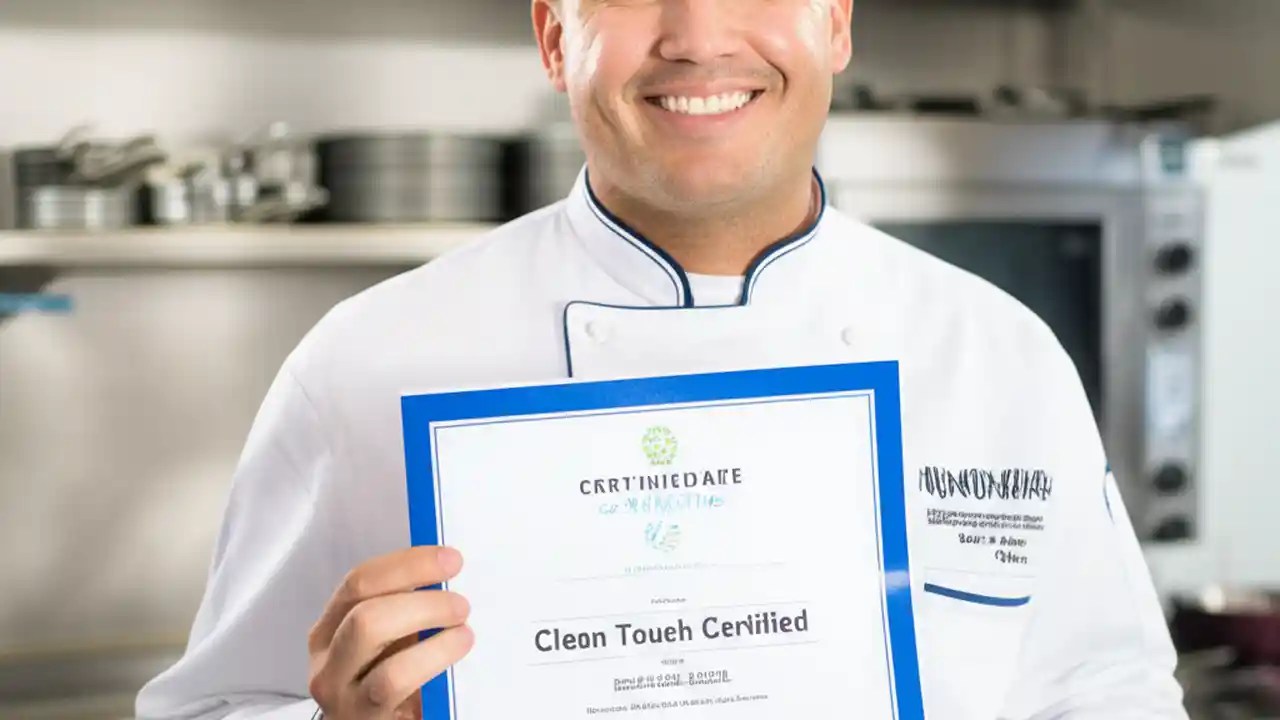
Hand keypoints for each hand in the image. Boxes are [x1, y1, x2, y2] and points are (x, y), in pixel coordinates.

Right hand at [308, 546, 473, 719]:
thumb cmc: (396, 690)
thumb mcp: (392, 645)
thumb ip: (406, 611)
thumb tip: (446, 572)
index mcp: (330, 630)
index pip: (359, 581)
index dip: (407, 564)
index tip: (449, 559)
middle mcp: (327, 659)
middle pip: (364, 609)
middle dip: (420, 596)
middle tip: (460, 602)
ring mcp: (339, 692)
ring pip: (371, 636)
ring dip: (427, 624)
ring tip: (463, 629)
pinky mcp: (362, 717)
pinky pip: (393, 679)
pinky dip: (432, 657)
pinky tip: (455, 650)